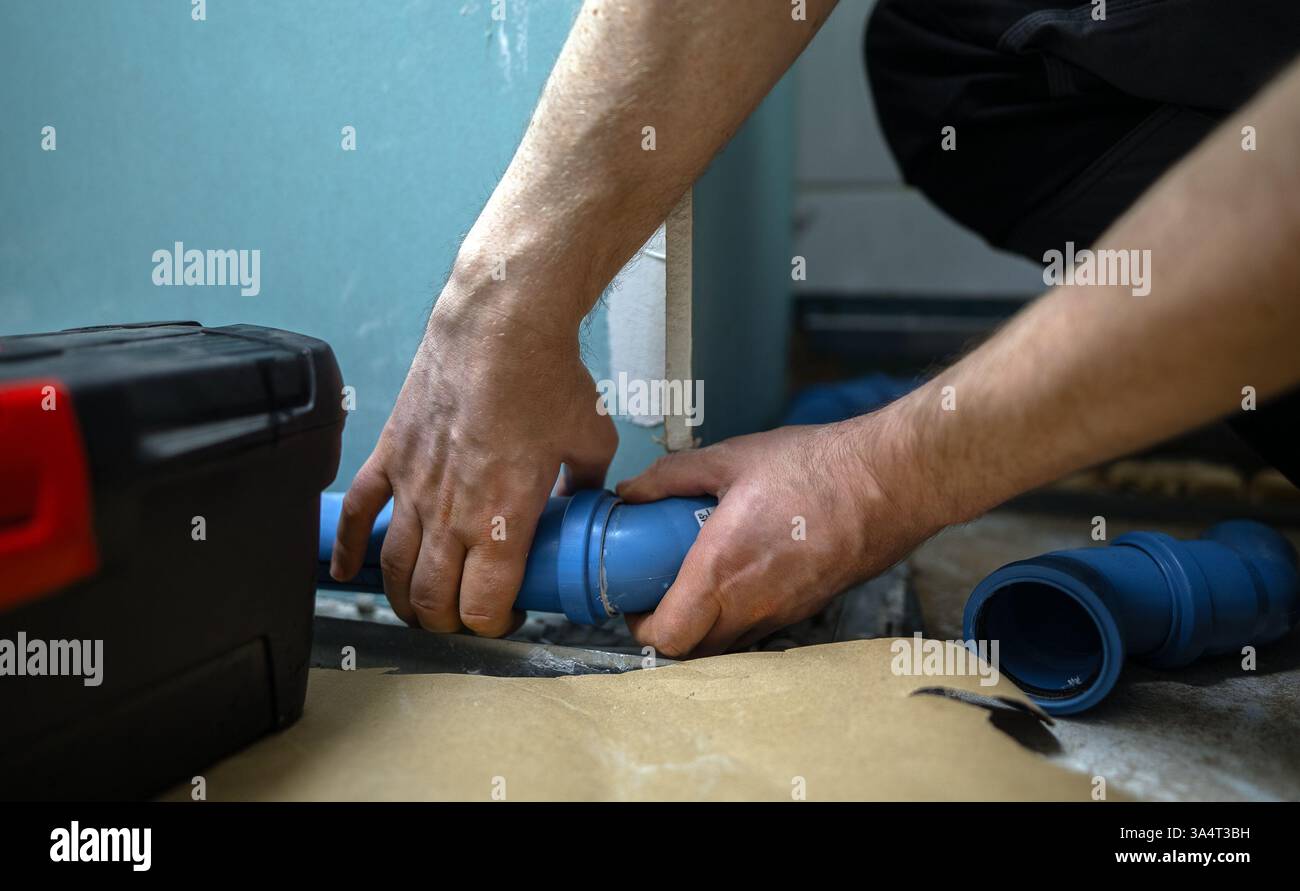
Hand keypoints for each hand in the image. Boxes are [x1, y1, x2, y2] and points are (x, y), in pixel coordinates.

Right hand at [330, 281, 616, 635]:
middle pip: (431, 600)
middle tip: (463, 615)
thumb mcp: (591, 441)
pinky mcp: (390, 456)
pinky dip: (348, 549)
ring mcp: (413, 488)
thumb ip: (587, 482)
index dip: (493, 625)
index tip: (506, 616)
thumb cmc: (546, 378)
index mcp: (503, 521)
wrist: (501, 326)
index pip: (481, 607)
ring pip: (392, 568)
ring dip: (402, 598)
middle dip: (447, 622)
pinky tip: (347, 571)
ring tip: (419, 605)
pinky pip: (359, 514)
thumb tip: (586, 497)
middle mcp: (451, 514)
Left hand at [615, 410, 945, 656]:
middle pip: (693, 650)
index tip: (634, 603)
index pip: (668, 636)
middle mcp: (750, 604)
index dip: (641, 627)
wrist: (888, 482)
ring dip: (705, 626)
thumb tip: (630, 491)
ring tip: (698, 583)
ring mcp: (782, 612)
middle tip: (659, 594)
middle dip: (669, 630)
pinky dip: (740, 615)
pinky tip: (743, 573)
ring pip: (728, 644)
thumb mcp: (730, 458)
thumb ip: (671, 476)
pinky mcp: (807, 608)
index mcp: (721, 569)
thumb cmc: (813, 468)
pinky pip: (760, 628)